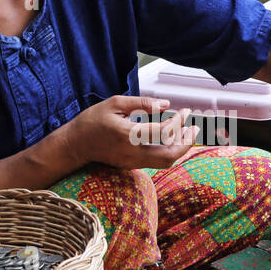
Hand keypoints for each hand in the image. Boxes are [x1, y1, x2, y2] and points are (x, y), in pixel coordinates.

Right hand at [65, 96, 199, 169]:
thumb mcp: (115, 103)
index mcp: (127, 134)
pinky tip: (172, 138)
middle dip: (186, 143)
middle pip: (168, 156)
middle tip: (195, 129)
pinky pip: (156, 161)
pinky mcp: (131, 166)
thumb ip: (141, 103)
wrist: (75, 145)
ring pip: (164, 162)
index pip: (162, 132)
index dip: (178, 121)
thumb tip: (165, 104)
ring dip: (180, 149)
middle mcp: (131, 153)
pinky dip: (168, 150)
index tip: (185, 111)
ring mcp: (131, 163)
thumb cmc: (93, 120)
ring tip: (188, 134)